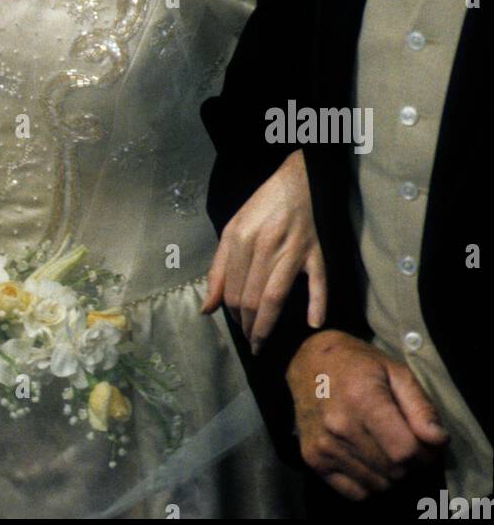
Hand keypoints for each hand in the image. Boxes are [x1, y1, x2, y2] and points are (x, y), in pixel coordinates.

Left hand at [202, 150, 325, 351]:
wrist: (297, 181)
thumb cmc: (261, 207)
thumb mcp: (232, 230)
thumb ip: (218, 270)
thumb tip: (207, 308)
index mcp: (240, 239)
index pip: (233, 290)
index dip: (232, 314)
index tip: (236, 325)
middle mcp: (264, 245)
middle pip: (251, 298)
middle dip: (248, 326)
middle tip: (250, 342)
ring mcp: (292, 250)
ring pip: (275, 296)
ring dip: (267, 325)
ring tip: (261, 344)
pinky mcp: (316, 252)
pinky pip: (318, 281)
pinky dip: (317, 302)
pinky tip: (313, 323)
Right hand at [287, 330, 448, 499]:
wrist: (307, 361)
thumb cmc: (357, 364)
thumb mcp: (396, 372)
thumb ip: (421, 407)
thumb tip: (438, 440)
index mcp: (363, 400)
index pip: (406, 452)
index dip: (425, 453)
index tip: (425, 442)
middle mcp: (340, 426)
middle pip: (395, 471)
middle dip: (409, 463)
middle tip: (404, 441)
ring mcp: (323, 446)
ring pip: (378, 485)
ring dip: (390, 473)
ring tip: (383, 446)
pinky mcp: (312, 459)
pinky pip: (356, 492)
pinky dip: (368, 482)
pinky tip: (365, 457)